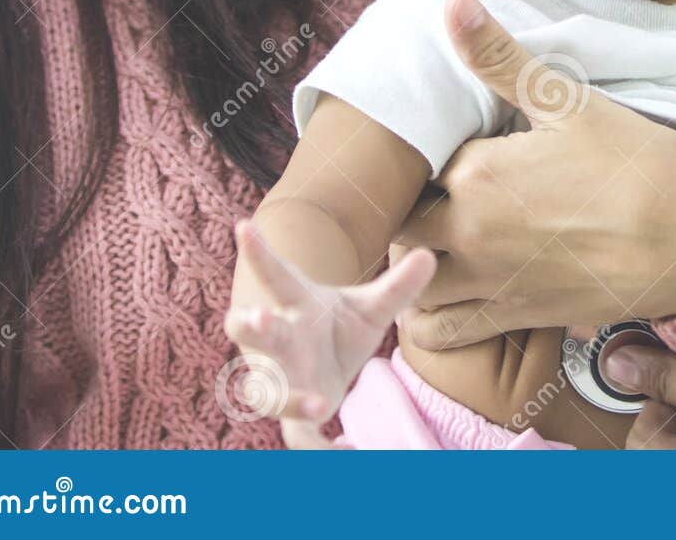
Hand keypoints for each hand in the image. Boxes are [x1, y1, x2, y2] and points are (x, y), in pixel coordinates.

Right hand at [224, 220, 434, 448]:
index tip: (245, 225)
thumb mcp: (370, 308)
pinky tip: (353, 451)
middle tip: (255, 317)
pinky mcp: (292, 416)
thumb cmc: (336, 327)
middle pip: (256, 333)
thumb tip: (431, 256)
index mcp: (296, 306)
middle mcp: (280, 342)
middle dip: (252, 325)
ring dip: (286, 400)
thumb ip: (397, 287)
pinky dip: (322, 450)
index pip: (276, 276)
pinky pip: (298, 439)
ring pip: (266, 394)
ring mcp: (280, 381)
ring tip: (319, 405)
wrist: (319, 365)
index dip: (260, 253)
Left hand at [394, 0, 675, 349]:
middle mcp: (470, 233)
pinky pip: (442, 331)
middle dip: (412, 211)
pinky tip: (446, 294)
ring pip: (409, 282)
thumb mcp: (567, 100)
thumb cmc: (636, 162)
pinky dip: (429, 318)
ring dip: (410, 265)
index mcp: (477, 174)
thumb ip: (500, 54)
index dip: (432, 159)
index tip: (450, 154)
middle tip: (439, 197)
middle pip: (403, 226)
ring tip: (435, 244)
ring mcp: (490, 282)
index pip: (420, 165)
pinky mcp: (514, 317)